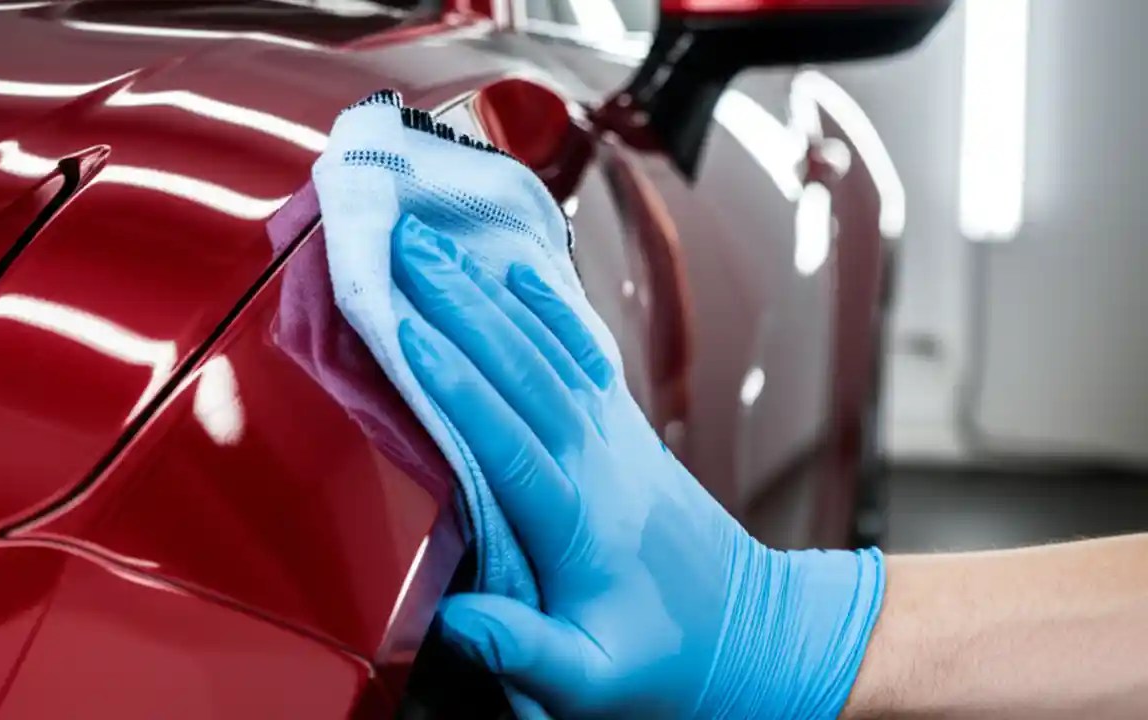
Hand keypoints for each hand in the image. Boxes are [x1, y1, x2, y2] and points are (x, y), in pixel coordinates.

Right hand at [392, 214, 884, 718]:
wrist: (754, 632)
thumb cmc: (667, 660)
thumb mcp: (593, 680)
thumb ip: (523, 649)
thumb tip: (451, 618)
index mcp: (576, 515)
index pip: (501, 431)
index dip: (447, 378)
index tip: (398, 328)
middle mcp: (596, 456)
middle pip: (517, 363)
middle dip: (453, 300)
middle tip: (397, 244)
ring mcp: (613, 432)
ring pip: (542, 345)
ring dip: (484, 291)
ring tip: (431, 244)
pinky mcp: (623, 426)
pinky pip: (582, 351)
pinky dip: (550, 305)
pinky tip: (519, 270)